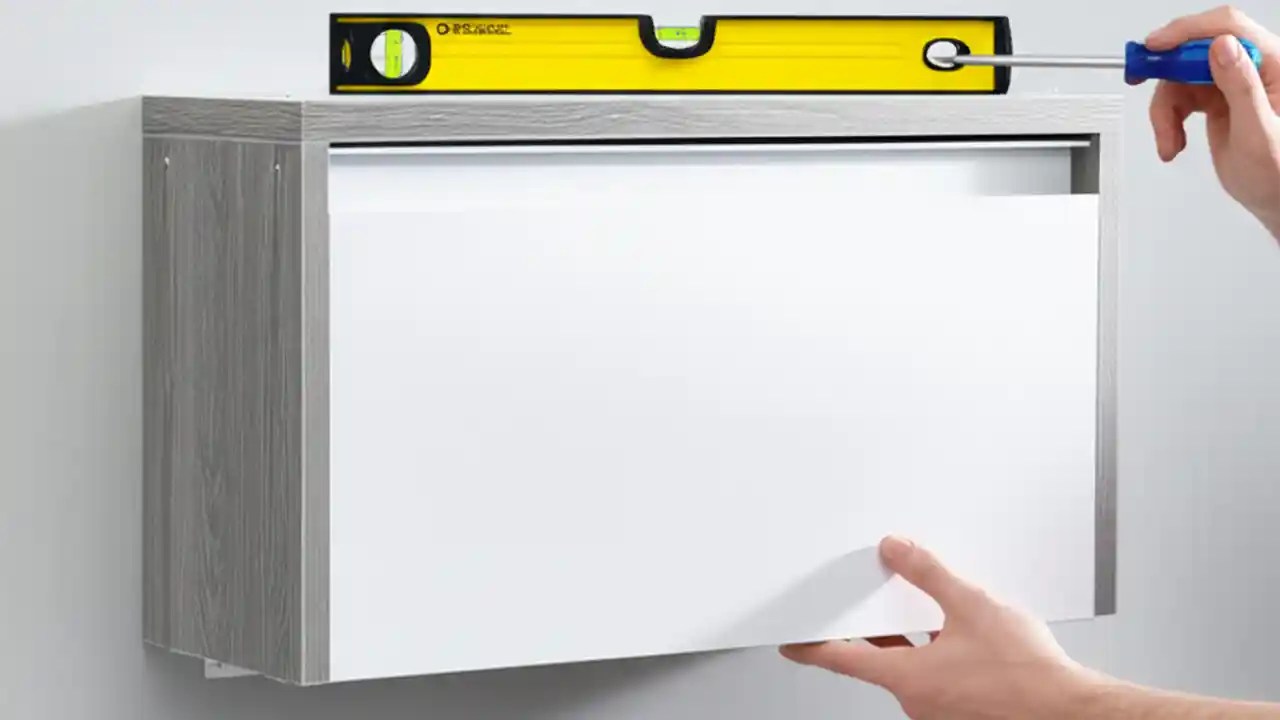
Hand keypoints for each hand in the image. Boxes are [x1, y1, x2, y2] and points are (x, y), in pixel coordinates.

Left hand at [779, 537, 1097, 719]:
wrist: (1072, 711)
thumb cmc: (1030, 676)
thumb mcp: (972, 606)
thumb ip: (929, 574)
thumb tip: (896, 550)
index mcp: (909, 679)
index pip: (841, 659)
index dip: (810, 645)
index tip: (789, 640)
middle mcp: (918, 702)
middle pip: (878, 659)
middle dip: (874, 628)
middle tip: (863, 603)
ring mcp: (940, 710)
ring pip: (912, 667)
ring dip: (913, 640)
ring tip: (930, 610)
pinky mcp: (963, 710)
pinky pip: (937, 676)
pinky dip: (938, 653)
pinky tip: (962, 636)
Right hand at [1144, 6, 1279, 234]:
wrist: (1275, 199)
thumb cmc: (1279, 173)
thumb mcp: (1259, 131)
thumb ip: (1242, 86)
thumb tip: (1222, 47)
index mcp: (1274, 65)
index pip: (1228, 29)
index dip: (1189, 31)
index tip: (1157, 46)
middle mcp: (1253, 69)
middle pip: (1196, 51)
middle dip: (1167, 71)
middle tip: (1139, 78)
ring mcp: (1233, 84)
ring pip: (1182, 77)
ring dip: (1165, 110)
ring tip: (1169, 140)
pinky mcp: (1217, 100)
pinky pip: (1181, 98)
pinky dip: (1168, 121)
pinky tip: (1174, 141)